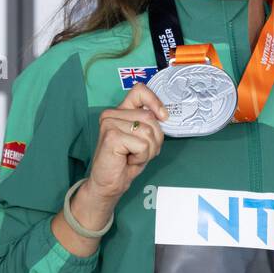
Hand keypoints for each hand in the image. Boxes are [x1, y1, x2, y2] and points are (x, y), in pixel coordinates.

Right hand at [86, 83, 168, 203]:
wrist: (109, 182)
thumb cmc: (127, 160)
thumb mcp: (144, 138)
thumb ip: (150, 123)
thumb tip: (164, 114)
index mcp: (120, 111)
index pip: (139, 90)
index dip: (155, 101)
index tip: (163, 116)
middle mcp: (111, 114)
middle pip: (151, 117)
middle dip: (155, 139)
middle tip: (140, 150)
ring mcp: (109, 124)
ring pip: (148, 132)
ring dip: (148, 150)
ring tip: (134, 155)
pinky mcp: (111, 136)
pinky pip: (143, 145)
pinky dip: (141, 156)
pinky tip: (128, 159)